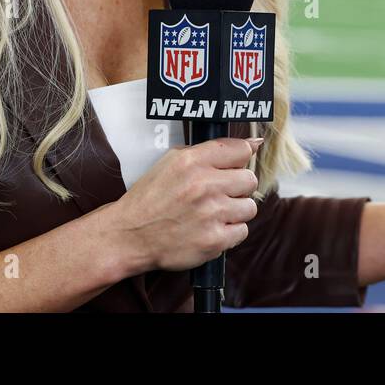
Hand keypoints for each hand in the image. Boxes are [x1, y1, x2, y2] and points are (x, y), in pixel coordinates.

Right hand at [102, 137, 261, 273]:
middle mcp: (203, 185)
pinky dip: (229, 233)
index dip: (239, 159)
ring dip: (235, 211)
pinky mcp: (214, 241)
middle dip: (237, 187)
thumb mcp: (171, 162)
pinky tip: (210, 229)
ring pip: (249, 207)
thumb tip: (254, 143)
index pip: (241, 150)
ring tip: (213, 213)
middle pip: (250, 179)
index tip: (233, 167)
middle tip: (219, 194)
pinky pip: (242, 231)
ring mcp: (211, 214)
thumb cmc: (151, 198)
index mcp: (192, 161)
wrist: (130, 235)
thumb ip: (210, 151)